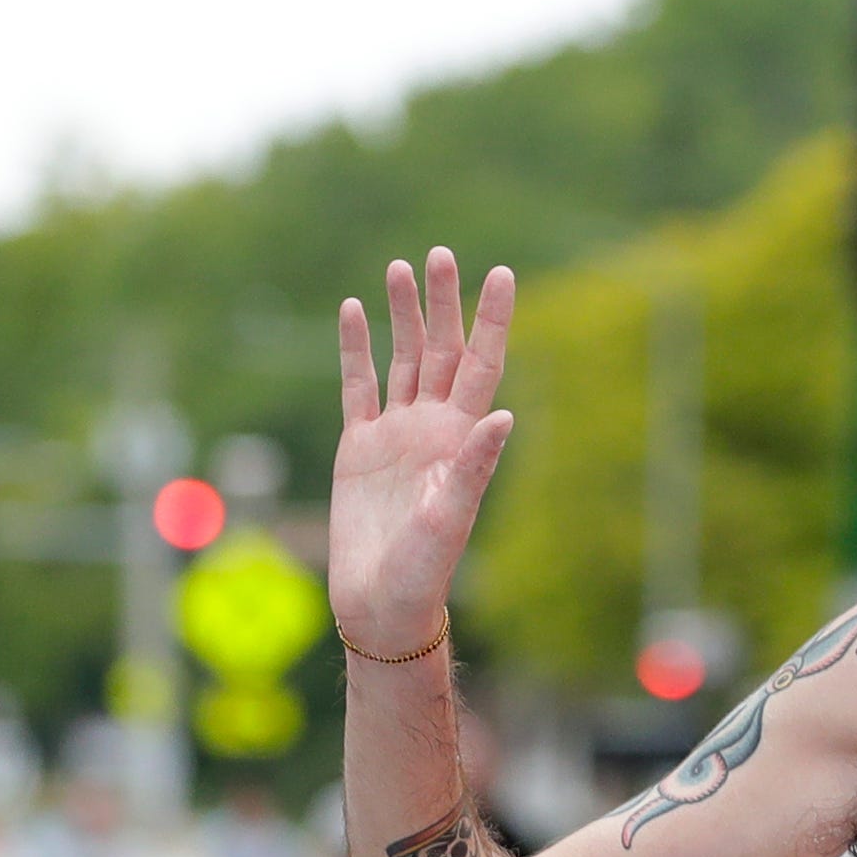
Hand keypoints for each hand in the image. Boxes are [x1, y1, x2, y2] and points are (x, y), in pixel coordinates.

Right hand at [331, 248, 514, 656]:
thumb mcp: (451, 515)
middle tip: (441, 254)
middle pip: (444, 352)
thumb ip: (475, 465)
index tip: (503, 275)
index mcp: (461, 440)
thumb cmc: (423, 570)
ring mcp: (396, 434)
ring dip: (404, 315)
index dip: (493, 321)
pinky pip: (358, 386)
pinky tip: (352, 310)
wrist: (381, 602)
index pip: (484, 366)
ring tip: (401, 267)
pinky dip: (356, 348)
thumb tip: (504, 417)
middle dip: (444, 304)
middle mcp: (433, 429)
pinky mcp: (360, 447)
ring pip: (404, 359)